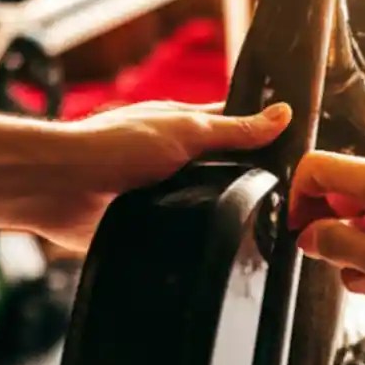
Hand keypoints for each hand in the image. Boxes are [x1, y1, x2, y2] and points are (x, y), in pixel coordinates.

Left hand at [25, 101, 290, 249]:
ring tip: (270, 232)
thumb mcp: (186, 131)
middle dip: (253, 185)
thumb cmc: (113, 146)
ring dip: (228, 217)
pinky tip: (227, 251)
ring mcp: (166, 197)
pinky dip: (202, 241)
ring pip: (211, 209)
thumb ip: (234, 130)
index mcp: (186, 131)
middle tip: (295, 201)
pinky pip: (187, 238)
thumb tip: (283, 114)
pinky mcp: (153, 229)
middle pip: (229, 174)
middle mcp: (178, 163)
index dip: (267, 140)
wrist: (62, 187)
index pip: (238, 132)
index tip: (303, 155)